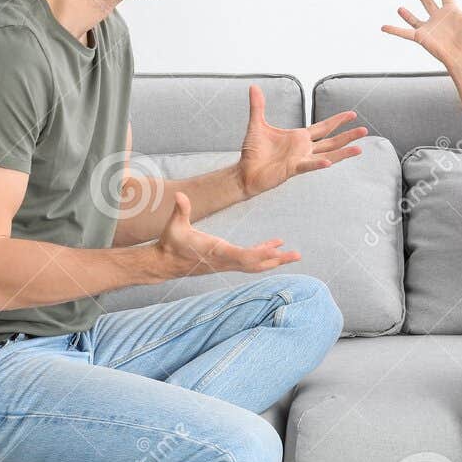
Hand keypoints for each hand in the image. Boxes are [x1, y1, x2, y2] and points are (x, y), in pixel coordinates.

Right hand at [155, 192, 300, 276]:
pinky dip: (265, 254)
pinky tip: (276, 246)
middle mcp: (225, 261)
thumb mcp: (174, 225)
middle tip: (296, 255)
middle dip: (276, 260)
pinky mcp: (227, 262)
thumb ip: (180, 210)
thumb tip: (180, 195)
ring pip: (256, 265)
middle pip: (256, 264)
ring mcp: (227, 264)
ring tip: (293, 254)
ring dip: (275, 260)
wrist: (165, 263)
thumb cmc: (170, 243)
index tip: (276, 252)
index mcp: (216, 251)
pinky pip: (250, 261)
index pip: (242, 256)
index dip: (259, 255)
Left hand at [238, 84, 367, 196]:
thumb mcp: (257, 124)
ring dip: (342, 152)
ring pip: (327, 154)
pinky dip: (318, 163)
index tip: (351, 114)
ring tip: (359, 149)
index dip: (337, 120)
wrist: (245, 171)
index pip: (323, 127)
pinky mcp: (292, 169)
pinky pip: (308, 165)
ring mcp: (300, 159)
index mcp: (299, 137)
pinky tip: (329, 161)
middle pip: (331, 141)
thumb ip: (258, 106)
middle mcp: (303, 149)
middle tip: (364, 130)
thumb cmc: (253, 152)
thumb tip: (254, 86)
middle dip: (348, 135)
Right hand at [381, 0, 461, 68]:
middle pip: (429, 4)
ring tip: (400, 8)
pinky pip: (404, 32)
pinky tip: (383, 27)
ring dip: (407, 13)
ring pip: (415, 18)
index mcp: (452, 12)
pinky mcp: (421, 37)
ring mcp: (429, 28)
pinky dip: (393, 30)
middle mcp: (439, 19)